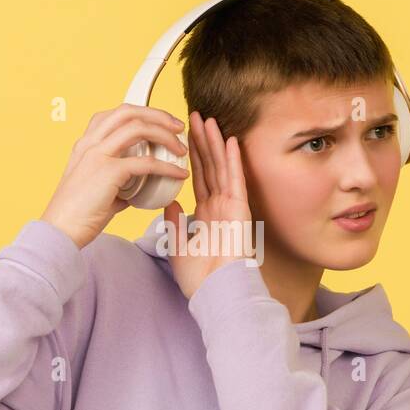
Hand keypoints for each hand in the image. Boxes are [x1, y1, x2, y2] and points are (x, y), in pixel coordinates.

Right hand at [40, 103, 189, 249]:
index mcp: (85, 144)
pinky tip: (180, 174)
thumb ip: (114, 186)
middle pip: (128, 112)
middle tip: (177, 127)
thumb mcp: (95, 191)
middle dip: (157, 114)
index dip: (142, 113)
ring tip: (181, 147)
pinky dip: (167, 166)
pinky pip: (146, 163)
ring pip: (137, 128)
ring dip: (165, 134)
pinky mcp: (108, 172)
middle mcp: (90, 143)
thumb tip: (132, 192)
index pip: (115, 114)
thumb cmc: (76, 216)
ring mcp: (98, 154)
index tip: (161, 124)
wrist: (59, 232)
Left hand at [163, 111, 254, 299]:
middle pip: (209, 165)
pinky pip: (236, 181)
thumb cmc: (201, 278)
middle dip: (201, 140)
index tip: (183, 134)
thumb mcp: (179, 247)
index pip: (197, 176)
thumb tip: (169, 204)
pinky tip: (230, 141)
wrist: (215, 293)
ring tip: (207, 119)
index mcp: (207, 213)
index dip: (191, 154)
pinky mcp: (240, 211)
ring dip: (215, 143)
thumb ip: (175, 223)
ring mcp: (231, 207)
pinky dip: (233, 161)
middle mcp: (220, 206)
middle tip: (194, 115)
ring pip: (222, 168)